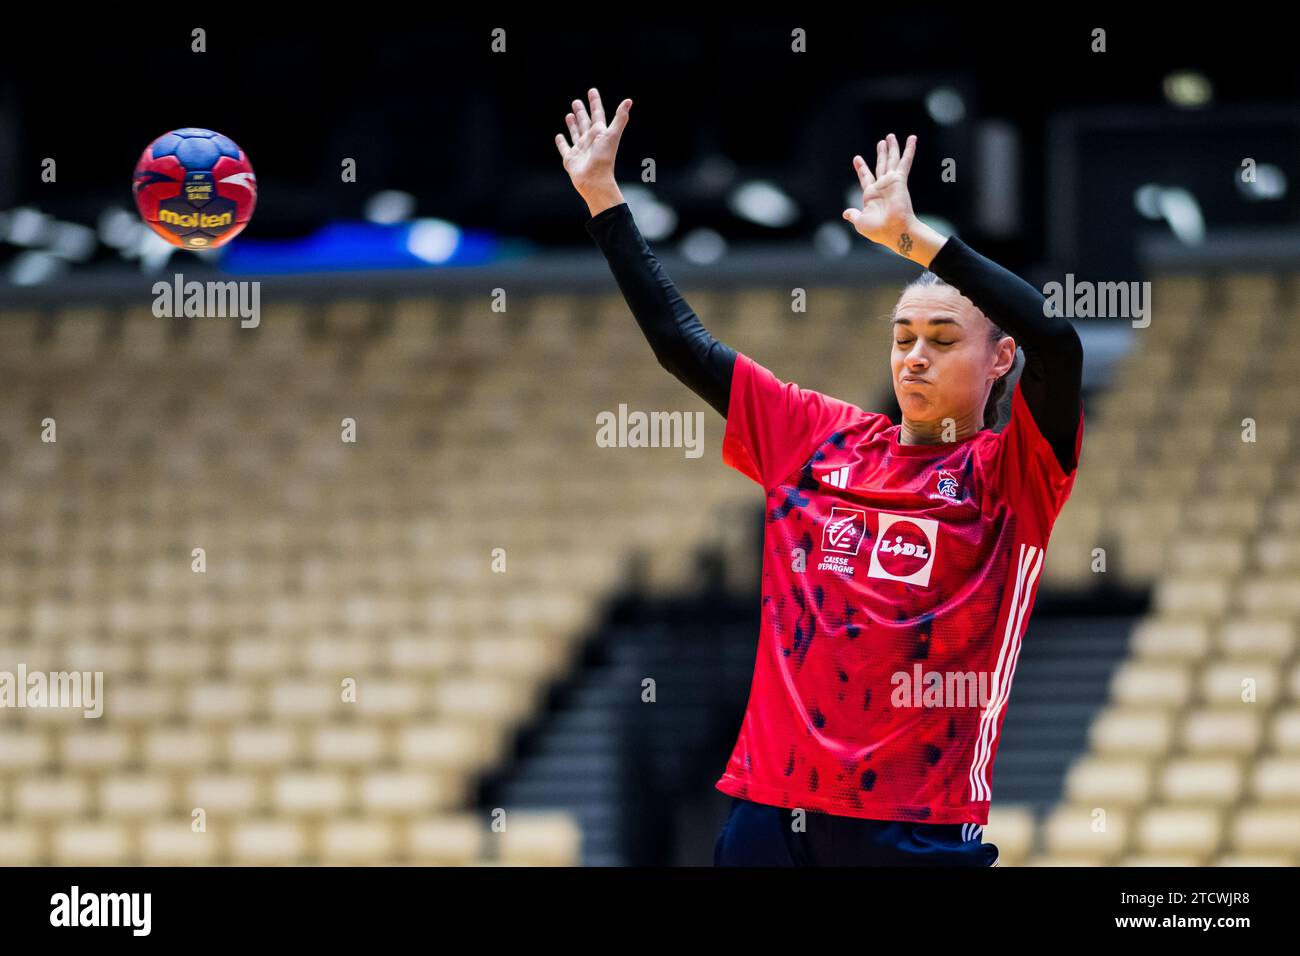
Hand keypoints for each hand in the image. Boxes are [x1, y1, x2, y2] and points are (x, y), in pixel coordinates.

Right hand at [555, 87, 631, 215]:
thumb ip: (620, 118)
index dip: (595, 102)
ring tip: (569, 114)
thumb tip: (629, 101)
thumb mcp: (612, 135)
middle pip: (585, 122)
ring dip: (572, 124)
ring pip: (575, 133)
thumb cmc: (604, 158)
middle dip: (581, 112)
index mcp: (599, 133)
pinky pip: (564, 148)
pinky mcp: (570, 158)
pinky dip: (561, 142)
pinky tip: (559, 136)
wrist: (595, 180)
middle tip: (576, 101)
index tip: (592, 91)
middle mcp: (590, 140)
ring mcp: (580, 149)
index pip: (597, 114)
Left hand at [842, 133, 921, 253]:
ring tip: (890, 136)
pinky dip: (909, 150)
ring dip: (892, 148)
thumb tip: (846, 213)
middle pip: (881, 165)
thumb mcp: (860, 222)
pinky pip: (905, 161)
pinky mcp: (900, 179)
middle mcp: (882, 187)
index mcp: (871, 195)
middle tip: (881, 142)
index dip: (861, 168)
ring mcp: (891, 182)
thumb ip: (854, 215)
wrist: (893, 230)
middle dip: (881, 153)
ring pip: (892, 160)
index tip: (857, 158)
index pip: (866, 177)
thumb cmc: (878, 230)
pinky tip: (912, 139)